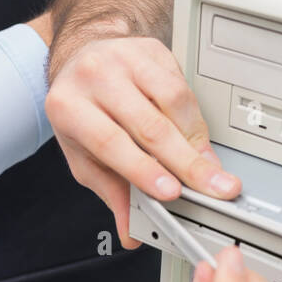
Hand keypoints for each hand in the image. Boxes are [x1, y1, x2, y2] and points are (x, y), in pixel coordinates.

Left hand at [45, 35, 241, 246]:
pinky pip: (183, 87)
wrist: (81, 60)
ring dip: (197, 142)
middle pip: (148, 125)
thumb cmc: (80, 111)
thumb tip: (130, 231)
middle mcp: (94, 77)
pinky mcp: (152, 50)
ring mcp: (124, 58)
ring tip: (211, 170)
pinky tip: (199, 141)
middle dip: (185, 163)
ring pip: (172, 103)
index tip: (171, 191)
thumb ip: (110, 191)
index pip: (111, 142)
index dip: (144, 169)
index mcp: (68, 106)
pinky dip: (195, 119)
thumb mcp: (83, 155)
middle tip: (212, 188)